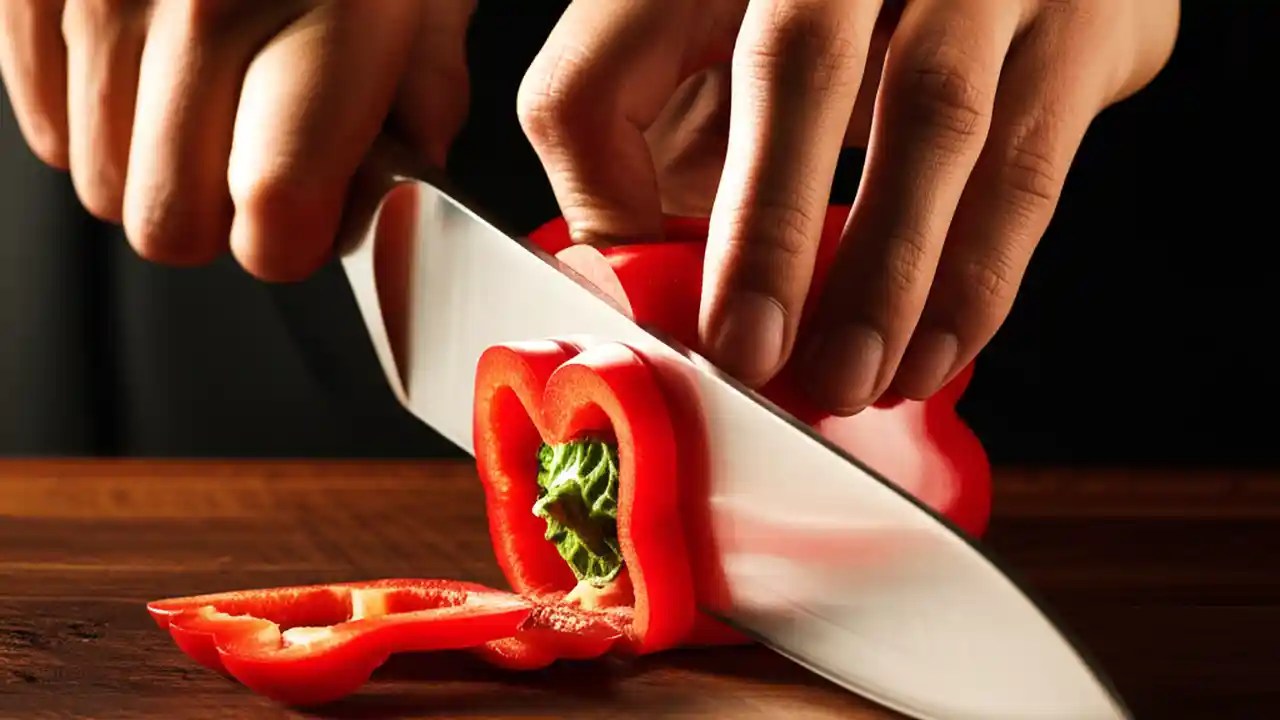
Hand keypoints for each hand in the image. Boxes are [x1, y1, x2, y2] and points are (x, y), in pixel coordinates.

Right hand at [0, 0, 473, 280]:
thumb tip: (390, 186)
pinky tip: (157, 76)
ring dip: (163, 171)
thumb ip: (424, 94)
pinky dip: (101, 123)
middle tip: (263, 164)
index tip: (311, 218)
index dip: (293, 241)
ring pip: (102, 184)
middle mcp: (195, 2)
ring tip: (213, 102)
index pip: (272, 217)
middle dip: (227, 218)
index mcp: (318, 12)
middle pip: (171, 223)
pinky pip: (43, 124)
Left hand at [517, 0, 1178, 412]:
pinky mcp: (1082, 16)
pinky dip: (977, 276)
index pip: (618, 52)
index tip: (642, 300)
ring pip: (935, 113)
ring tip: (848, 379)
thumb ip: (649, 149)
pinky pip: (1029, 163)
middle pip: (796, 59)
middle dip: (768, 230)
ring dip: (885, 274)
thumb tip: (631, 289)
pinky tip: (931, 352)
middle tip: (752, 356)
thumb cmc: (833, 15)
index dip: (611, 183)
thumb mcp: (709, 54)